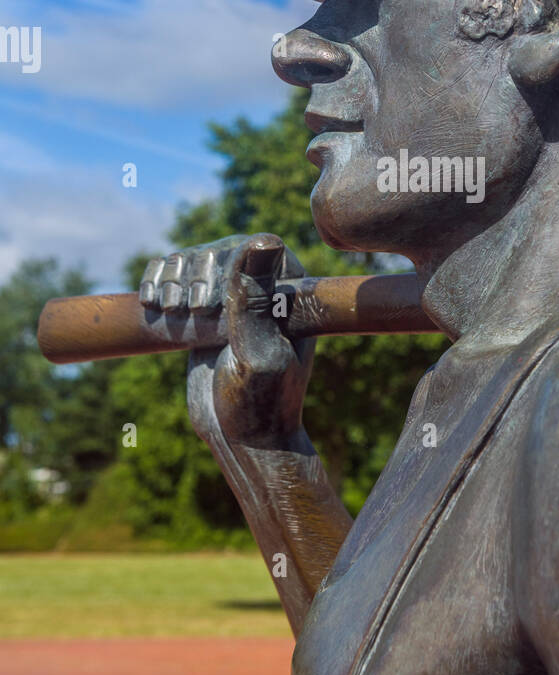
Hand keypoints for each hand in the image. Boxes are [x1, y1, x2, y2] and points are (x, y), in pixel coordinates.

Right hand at [139, 234, 314, 448]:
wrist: (240, 435)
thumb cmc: (259, 400)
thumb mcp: (257, 351)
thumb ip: (254, 300)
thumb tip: (263, 239)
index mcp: (292, 289)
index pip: (257, 246)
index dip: (225, 264)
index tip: (207, 307)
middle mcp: (265, 287)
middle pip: (219, 249)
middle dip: (194, 273)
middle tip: (188, 310)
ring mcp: (231, 298)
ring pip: (194, 258)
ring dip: (173, 276)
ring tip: (170, 308)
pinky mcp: (203, 311)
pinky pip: (176, 276)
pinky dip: (157, 279)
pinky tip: (150, 301)